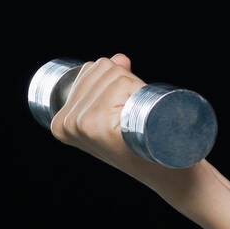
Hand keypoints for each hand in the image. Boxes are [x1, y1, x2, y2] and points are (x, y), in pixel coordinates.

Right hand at [50, 54, 153, 183]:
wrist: (168, 169)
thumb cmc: (143, 142)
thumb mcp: (117, 113)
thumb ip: (110, 84)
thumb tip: (120, 59)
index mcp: (62, 122)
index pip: (90, 69)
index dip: (116, 81)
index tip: (122, 111)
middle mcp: (66, 122)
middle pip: (102, 68)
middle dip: (124, 82)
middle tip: (132, 115)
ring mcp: (81, 123)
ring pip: (114, 72)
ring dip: (133, 87)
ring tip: (136, 118)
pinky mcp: (98, 122)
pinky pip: (121, 80)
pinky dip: (136, 89)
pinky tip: (137, 118)